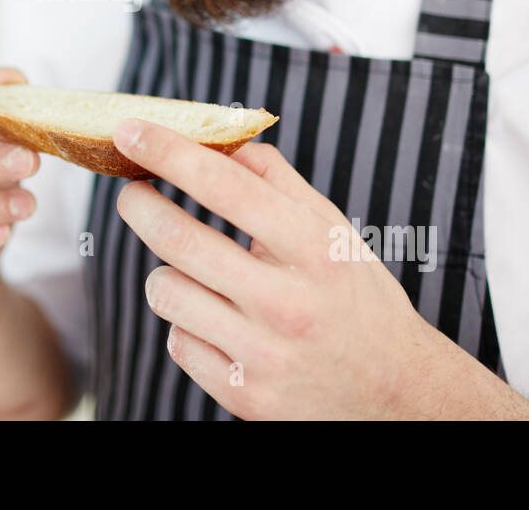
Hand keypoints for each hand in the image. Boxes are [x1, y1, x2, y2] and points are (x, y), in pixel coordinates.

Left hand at [111, 117, 528, 418]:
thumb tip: (224, 143)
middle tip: (132, 192)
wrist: (398, 396)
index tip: (130, 131)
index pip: (226, 187)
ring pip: (167, 292)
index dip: (169, 152)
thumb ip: (278, 183)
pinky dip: (187, 325)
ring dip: (168, 272)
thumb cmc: (357, 301)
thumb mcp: (334, 233)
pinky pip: (178, 343)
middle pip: (178, 240)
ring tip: (194, 272)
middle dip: (139, 205)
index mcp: (313, 250)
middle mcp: (287, 303)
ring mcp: (263, 355)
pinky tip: (218, 323)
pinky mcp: (245, 396)